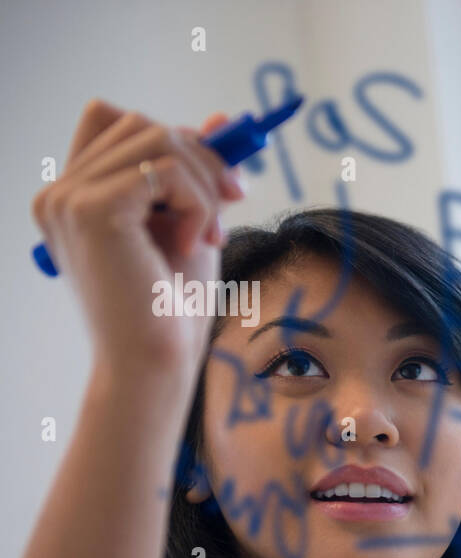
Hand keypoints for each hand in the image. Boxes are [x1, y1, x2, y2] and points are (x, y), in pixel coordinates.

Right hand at [30, 101, 245, 382]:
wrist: (156, 364)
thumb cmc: (172, 308)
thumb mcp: (193, 224)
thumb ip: (198, 173)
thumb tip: (222, 121)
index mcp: (73, 196)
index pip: (115, 121)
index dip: (174, 139)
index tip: (219, 184)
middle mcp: (58, 193)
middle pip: (138, 122)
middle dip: (200, 158)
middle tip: (233, 203)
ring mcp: (68, 199)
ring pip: (156, 138)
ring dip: (204, 183)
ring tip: (212, 234)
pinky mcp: (92, 210)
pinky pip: (164, 167)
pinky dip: (197, 201)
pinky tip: (197, 242)